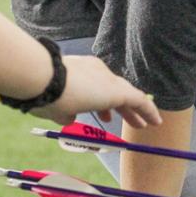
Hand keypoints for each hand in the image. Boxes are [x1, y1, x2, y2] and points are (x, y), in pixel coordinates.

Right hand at [33, 55, 161, 127]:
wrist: (42, 78)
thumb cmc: (39, 92)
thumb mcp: (51, 104)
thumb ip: (63, 110)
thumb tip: (70, 119)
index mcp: (79, 72)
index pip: (96, 87)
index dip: (102, 104)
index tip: (105, 116)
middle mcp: (95, 71)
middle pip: (114, 91)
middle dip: (120, 108)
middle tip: (127, 121)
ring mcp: (107, 80)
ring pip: (127, 96)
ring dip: (135, 112)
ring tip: (144, 124)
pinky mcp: (118, 90)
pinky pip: (139, 101)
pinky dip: (148, 111)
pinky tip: (156, 122)